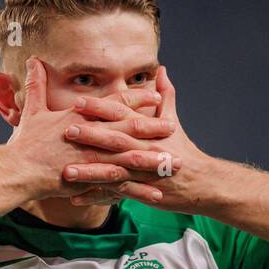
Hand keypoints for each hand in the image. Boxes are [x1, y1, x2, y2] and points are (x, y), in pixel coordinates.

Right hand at [8, 57, 179, 201]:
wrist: (19, 170)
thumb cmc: (25, 142)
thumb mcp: (32, 110)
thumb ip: (37, 85)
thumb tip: (32, 61)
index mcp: (82, 117)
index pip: (115, 104)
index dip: (136, 99)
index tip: (155, 96)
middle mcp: (92, 135)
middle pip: (130, 129)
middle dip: (154, 128)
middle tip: (174, 128)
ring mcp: (93, 158)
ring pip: (131, 158)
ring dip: (154, 161)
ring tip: (174, 163)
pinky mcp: (92, 179)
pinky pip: (122, 186)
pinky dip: (140, 190)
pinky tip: (157, 193)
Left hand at [67, 65, 214, 212]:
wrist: (202, 182)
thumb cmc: (184, 150)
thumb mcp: (174, 121)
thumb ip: (165, 95)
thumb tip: (161, 70)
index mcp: (148, 130)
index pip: (122, 114)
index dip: (101, 108)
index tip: (78, 102)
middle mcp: (144, 149)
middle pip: (116, 140)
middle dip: (91, 135)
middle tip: (66, 130)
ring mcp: (142, 172)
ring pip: (113, 171)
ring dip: (89, 172)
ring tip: (66, 171)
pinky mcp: (141, 192)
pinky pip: (115, 195)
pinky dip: (95, 197)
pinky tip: (73, 198)